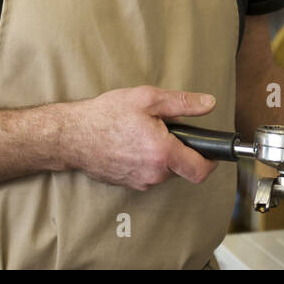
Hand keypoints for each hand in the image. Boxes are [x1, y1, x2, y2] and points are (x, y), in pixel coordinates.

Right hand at [67, 86, 220, 190]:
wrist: (71, 136)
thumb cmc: (106, 115)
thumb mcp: (147, 99)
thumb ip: (182, 103)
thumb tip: (208, 104)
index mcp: (162, 152)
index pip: (200, 170)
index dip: (211, 161)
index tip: (212, 151)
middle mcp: (153, 174)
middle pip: (182, 167)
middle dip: (180, 149)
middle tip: (165, 128)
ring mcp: (140, 182)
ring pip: (165, 171)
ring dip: (162, 155)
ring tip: (145, 134)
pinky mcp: (128, 185)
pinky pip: (149, 174)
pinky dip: (148, 161)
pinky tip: (133, 144)